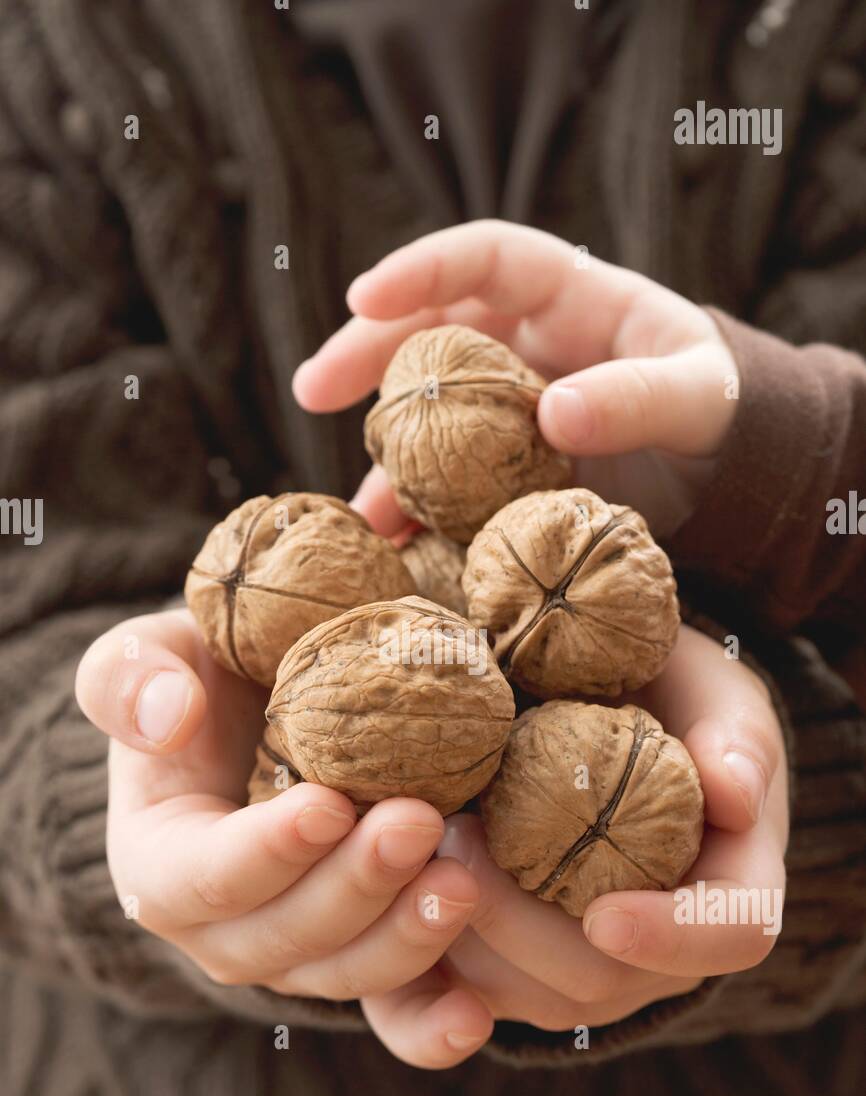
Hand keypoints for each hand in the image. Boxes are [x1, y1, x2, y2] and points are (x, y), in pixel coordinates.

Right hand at [75, 609, 493, 1064]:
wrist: (272, 711)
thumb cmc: (207, 676)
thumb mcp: (153, 654)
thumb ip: (130, 677)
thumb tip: (166, 717)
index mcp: (161, 865)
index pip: (205, 877)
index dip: (265, 851)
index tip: (326, 805)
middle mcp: (226, 932)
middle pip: (287, 935)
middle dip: (355, 887)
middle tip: (417, 823)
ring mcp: (300, 956)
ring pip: (348, 971)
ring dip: (405, 938)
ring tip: (461, 883)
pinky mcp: (365, 959)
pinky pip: (394, 1013)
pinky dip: (431, 1025)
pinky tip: (475, 1015)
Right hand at [293, 219, 737, 536]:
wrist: (731, 471)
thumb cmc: (724, 412)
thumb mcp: (700, 400)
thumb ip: (637, 399)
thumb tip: (553, 412)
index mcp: (572, 295)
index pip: (486, 257)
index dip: (422, 268)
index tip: (364, 296)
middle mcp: (528, 342)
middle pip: (429, 328)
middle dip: (365, 353)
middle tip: (313, 390)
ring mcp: (512, 405)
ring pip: (430, 413)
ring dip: (387, 454)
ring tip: (354, 510)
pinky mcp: (510, 464)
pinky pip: (453, 478)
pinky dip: (423, 509)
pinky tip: (397, 545)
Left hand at [362, 626, 787, 1058]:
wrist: (596, 705)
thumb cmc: (667, 692)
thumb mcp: (713, 689)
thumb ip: (734, 734)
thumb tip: (734, 790)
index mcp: (728, 884)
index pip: (730, 935)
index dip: (673, 938)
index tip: (605, 915)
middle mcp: (658, 948)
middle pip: (602, 981)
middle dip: (522, 926)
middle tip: (455, 844)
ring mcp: (581, 968)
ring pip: (524, 996)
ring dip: (460, 938)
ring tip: (410, 853)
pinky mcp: (506, 968)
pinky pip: (463, 996)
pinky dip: (418, 962)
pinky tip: (382, 893)